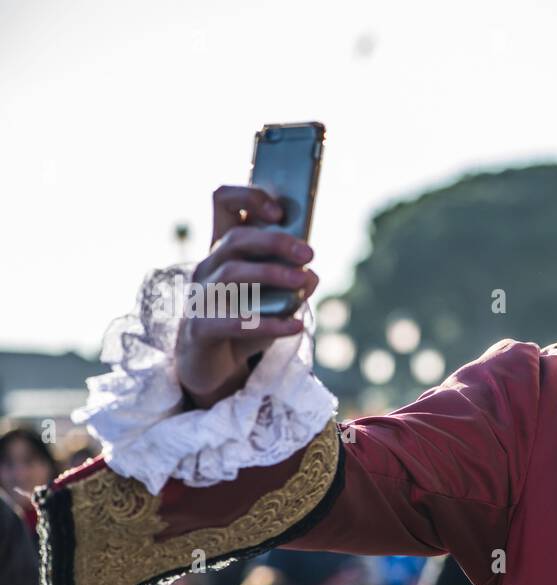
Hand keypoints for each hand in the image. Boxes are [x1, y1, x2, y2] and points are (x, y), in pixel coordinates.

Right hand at [176, 185, 320, 407]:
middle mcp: (208, 267)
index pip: (223, 203)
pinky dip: (268, 324)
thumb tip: (311, 275)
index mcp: (224, 251)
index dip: (248, 197)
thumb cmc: (244, 323)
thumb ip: (292, 283)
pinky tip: (295, 326)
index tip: (280, 211)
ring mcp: (199, 297)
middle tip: (308, 254)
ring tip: (301, 283)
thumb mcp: (273, 300)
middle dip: (274, 242)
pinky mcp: (200, 329)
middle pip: (234, 240)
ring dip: (271, 275)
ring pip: (232, 275)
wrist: (213, 368)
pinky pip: (233, 322)